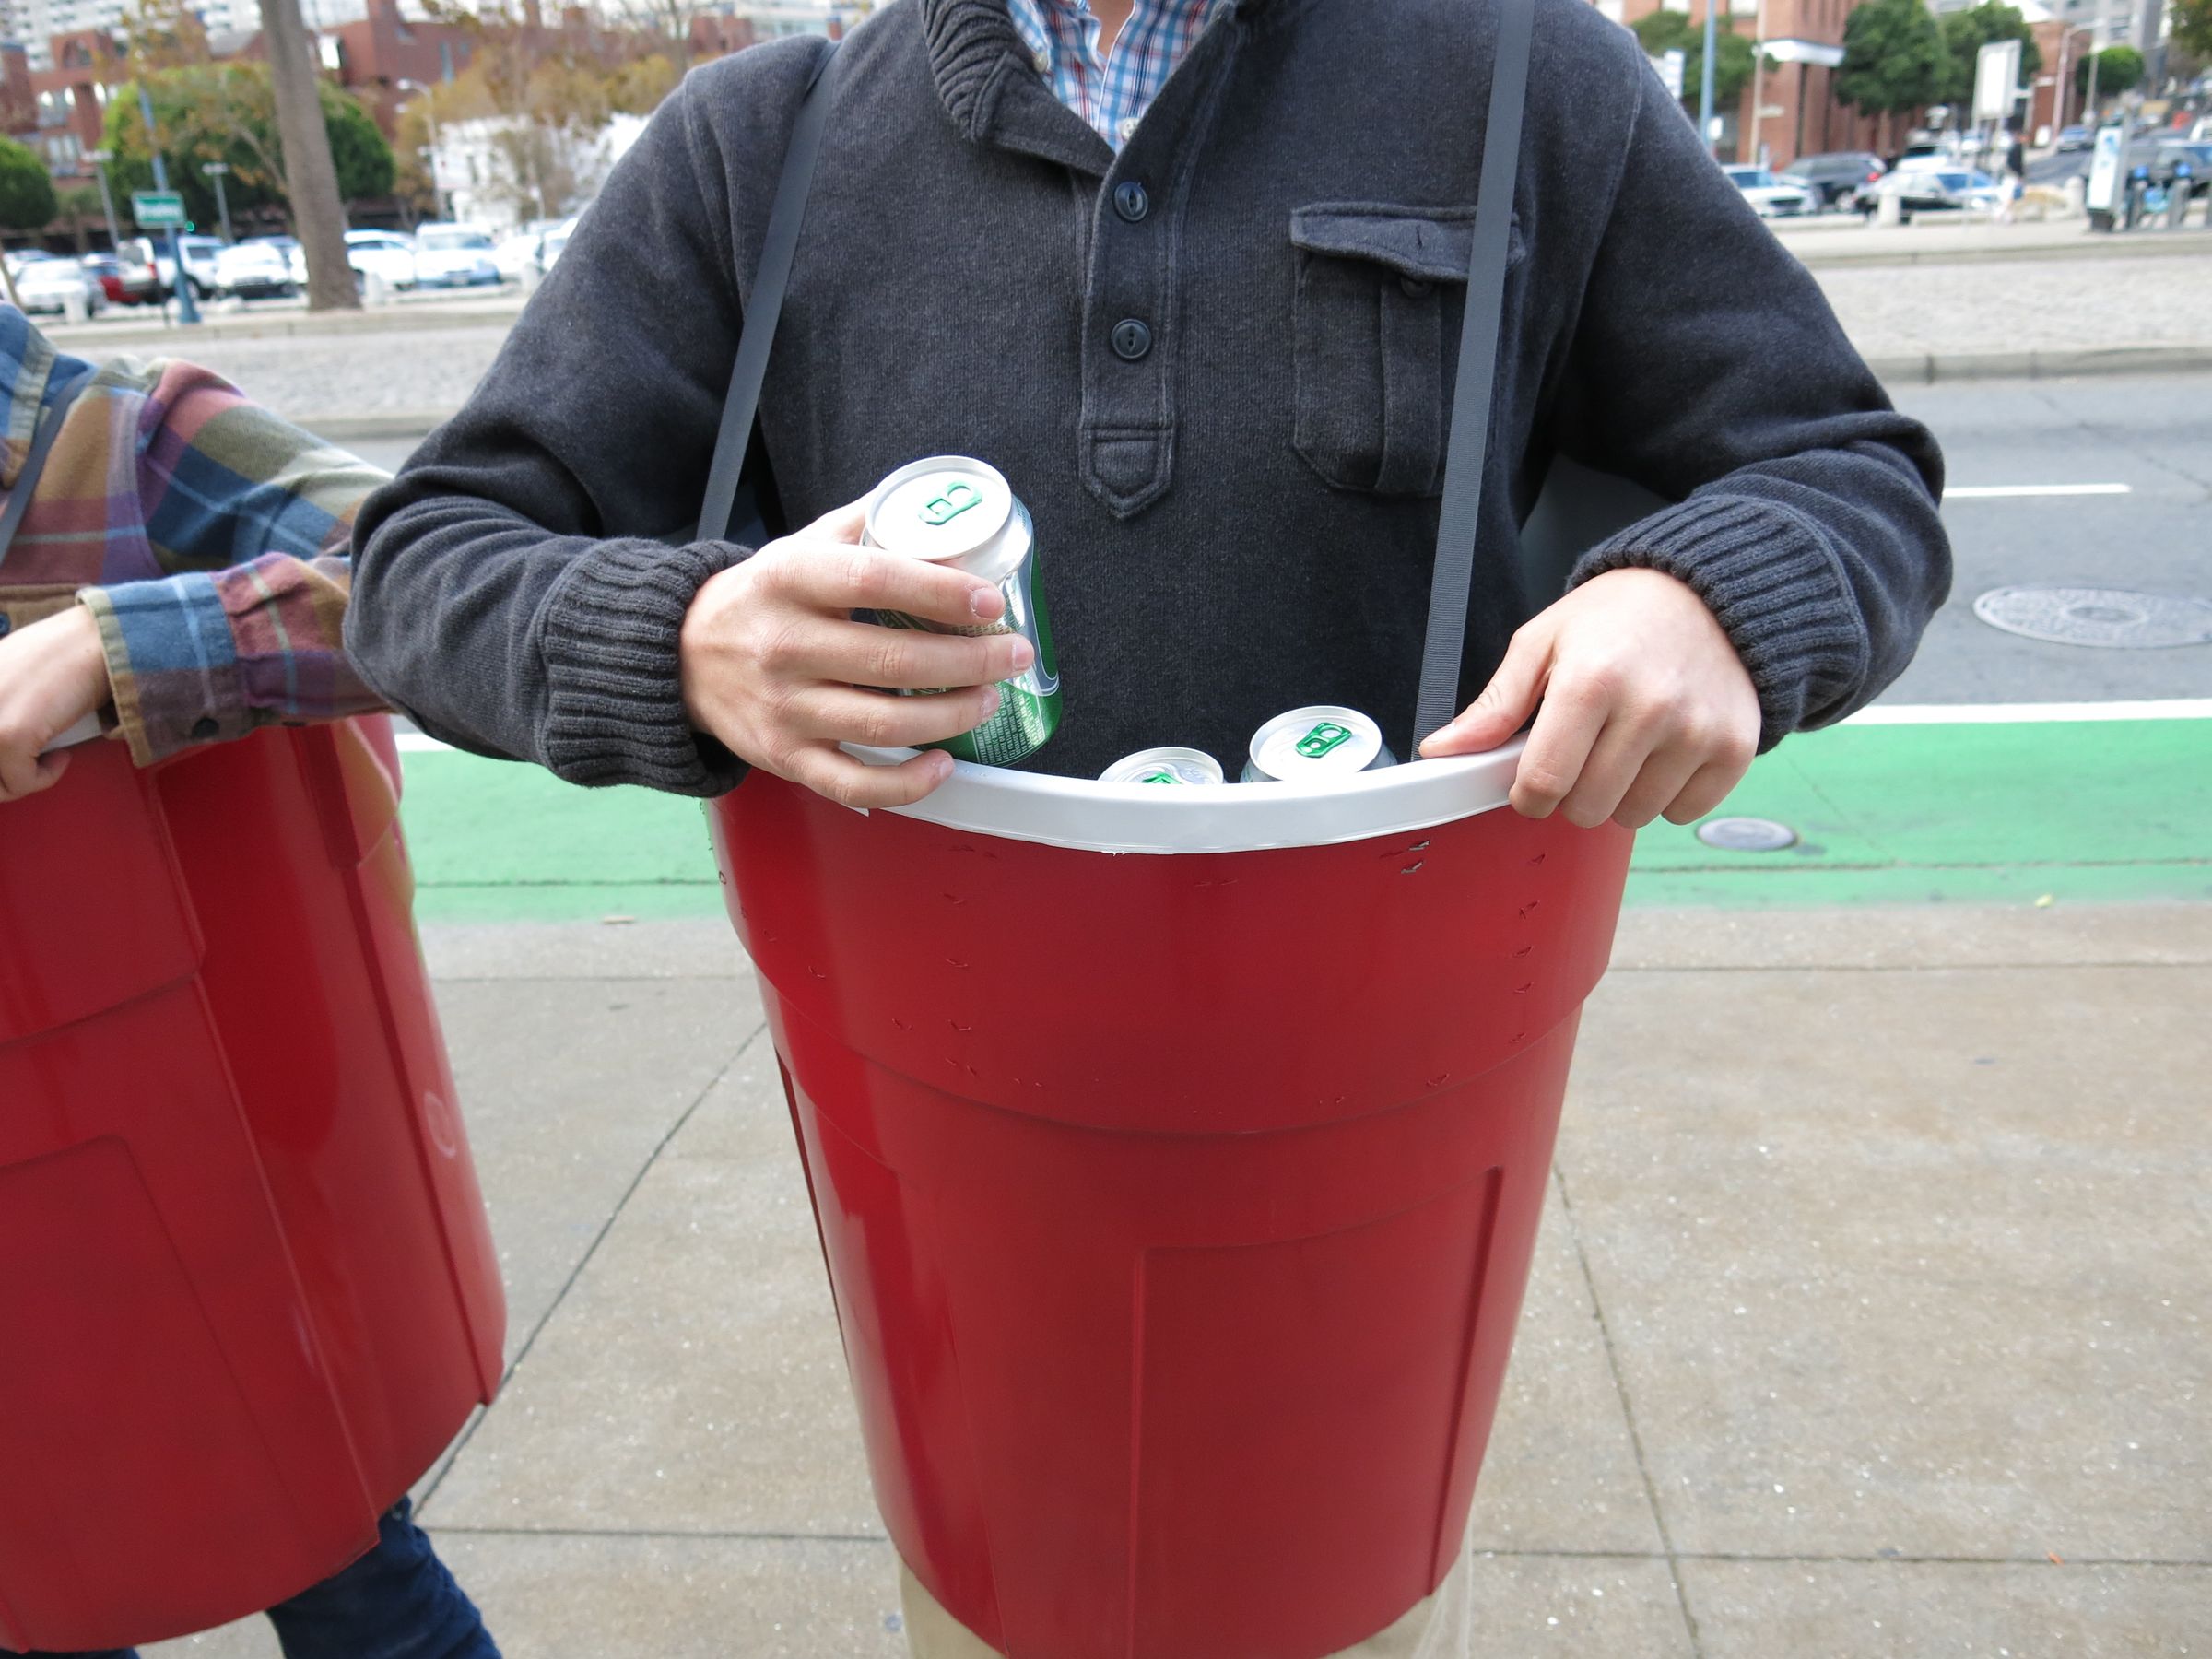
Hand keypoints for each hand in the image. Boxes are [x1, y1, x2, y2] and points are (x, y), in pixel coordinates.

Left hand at [0, 605, 110, 803]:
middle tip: (27, 768)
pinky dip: (46, 777)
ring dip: (23, 778)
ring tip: (46, 757)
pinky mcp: (9, 735)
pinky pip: (21, 781)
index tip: (11, 762)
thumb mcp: (4, 679)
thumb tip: (0, 743)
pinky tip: (62, 754)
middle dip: (5, 776)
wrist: (93, 643)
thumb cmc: (61, 656)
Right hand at [679, 499, 1034, 807]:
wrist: (681, 658)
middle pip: (893, 660)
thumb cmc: (761, 599)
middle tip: (1012, 655)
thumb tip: (942, 510)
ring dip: (952, 715)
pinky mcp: (785, 756)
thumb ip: (867, 525)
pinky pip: (853, 782)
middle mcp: (782, 645)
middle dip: (970, 661)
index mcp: (789, 579)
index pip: (874, 581)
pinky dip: (906, 782)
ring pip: (883, 722)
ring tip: (988, 697)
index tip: (989, 601)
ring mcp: (783, 707)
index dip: (940, 592)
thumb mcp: (801, 545)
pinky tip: (942, 762)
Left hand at [1419, 568, 1759, 828]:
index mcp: (1591, 681)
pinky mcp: (1735, 748)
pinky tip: (1663, 751)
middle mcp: (1650, 708)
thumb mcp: (1542, 643)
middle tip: (1581, 752)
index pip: (1543, 783)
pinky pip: (1682, 813)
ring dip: (1620, 795)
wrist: (1708, 592)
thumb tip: (1440, 751)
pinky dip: (1666, 795)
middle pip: (1587, 809)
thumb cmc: (1615, 618)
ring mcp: (1698, 731)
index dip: (1527, 796)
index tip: (1530, 783)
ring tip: (1625, 745)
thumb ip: (1494, 705)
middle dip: (1572, 793)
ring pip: (1634, 816)